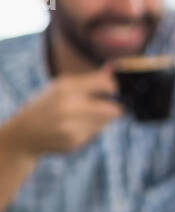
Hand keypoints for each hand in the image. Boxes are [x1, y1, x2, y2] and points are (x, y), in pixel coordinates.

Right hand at [6, 65, 121, 157]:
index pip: (106, 85)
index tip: (109, 91)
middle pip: (114, 110)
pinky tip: (71, 129)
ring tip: (80, 118)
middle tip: (102, 107)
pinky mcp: (73, 142)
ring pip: (105, 123)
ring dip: (99, 120)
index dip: (112, 88)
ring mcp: (71, 127)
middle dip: (111, 108)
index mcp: (66, 88)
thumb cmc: (48, 105)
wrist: (23, 134)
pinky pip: (94, 134)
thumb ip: (89, 80)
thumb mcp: (61, 86)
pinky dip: (88, 131)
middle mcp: (69, 107)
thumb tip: (113, 70)